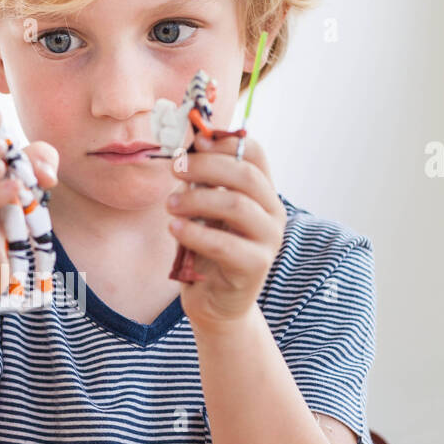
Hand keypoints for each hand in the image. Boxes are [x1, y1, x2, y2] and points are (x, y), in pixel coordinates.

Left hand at [165, 134, 285, 328]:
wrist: (215, 302)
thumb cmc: (206, 251)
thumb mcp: (203, 211)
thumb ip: (201, 183)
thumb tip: (184, 151)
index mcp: (262, 193)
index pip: (254, 154)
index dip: (224, 143)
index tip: (194, 141)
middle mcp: (273, 212)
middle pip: (245, 175)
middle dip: (205, 166)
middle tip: (174, 167)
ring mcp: (268, 240)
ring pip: (236, 206)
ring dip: (197, 199)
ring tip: (170, 205)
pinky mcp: (255, 266)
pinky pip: (225, 244)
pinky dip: (195, 233)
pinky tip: (174, 229)